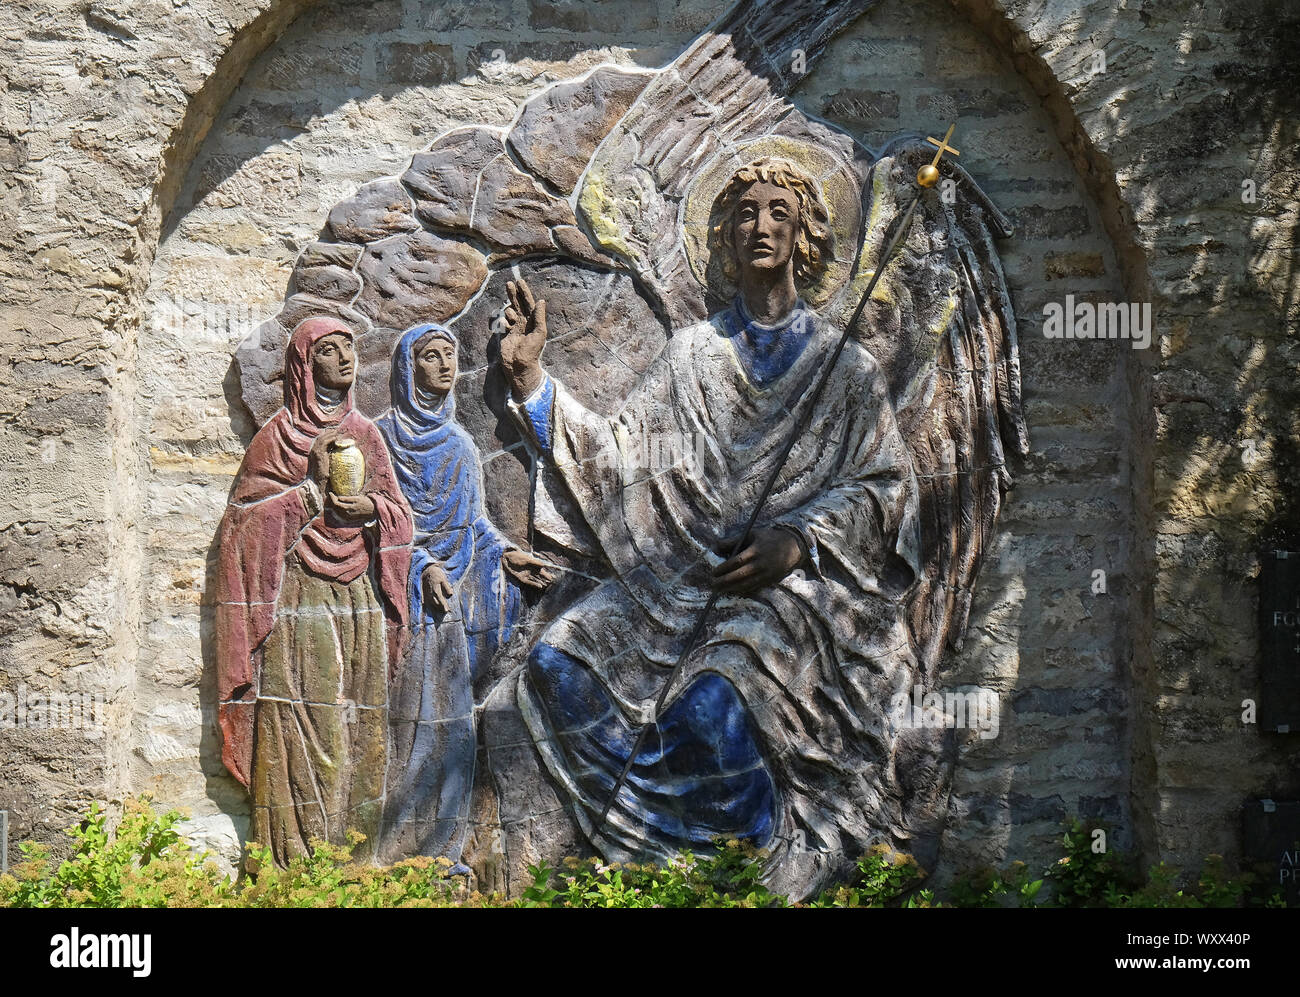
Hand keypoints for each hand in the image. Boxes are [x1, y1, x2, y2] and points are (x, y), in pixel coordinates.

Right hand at [307, 429, 340, 494]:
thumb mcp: (327, 462)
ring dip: (330, 434)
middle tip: (337, 431)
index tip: (334, 433)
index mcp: (314, 452)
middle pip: (320, 437)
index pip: (320, 440)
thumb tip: (336, 450)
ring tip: (337, 433)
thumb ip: (329, 455)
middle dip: (329, 433)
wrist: (320, 481)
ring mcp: (315, 451)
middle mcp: (313, 450)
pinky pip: (324, 442)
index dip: (327, 435)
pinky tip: (336, 438)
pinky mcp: (319, 453)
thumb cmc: (324, 474)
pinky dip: (330, 438)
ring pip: (322, 438)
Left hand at [328, 492, 375, 522]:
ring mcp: (349, 516)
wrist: (373, 510)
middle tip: (331, 495)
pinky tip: (337, 507)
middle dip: (332, 501)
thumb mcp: (358, 498)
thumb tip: (339, 498)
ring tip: (333, 500)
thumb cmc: (366, 502)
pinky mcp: (350, 519)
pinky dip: (337, 511)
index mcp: (350, 506)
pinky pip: (340, 515)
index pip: (337, 503)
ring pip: (337, 512)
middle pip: (336, 507)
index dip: (332, 498)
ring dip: (333, 506)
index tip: (330, 493)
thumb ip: (347, 499)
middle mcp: (348, 512)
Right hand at [421, 563, 454, 613]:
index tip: (447, 610)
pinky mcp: (424, 593)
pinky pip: (425, 601)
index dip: (444, 606)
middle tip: (445, 611)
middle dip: (440, 608)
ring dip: (435, 607)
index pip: (440, 600)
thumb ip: (447, 587)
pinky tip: (431, 606)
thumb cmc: (436, 574)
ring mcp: (426, 594)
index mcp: (436, 590)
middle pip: (435, 603)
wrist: (427, 570)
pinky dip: (429, 605)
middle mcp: (430, 594)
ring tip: (440, 610)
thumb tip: (450, 595)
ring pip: (430, 603)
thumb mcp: (443, 579)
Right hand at [501, 278, 546, 400]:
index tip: (520, 281)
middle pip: (517, 304)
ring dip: (509, 312)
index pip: (528, 303)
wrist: (519, 366)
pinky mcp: (504, 334)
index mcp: (533, 321)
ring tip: (512, 320)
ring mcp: (514, 328)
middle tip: (509, 283)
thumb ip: (539, 316)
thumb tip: (541, 300)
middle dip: (513, 294)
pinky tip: (506, 329)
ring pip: (509, 312)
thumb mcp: (539, 332)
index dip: (524, 292)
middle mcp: (524, 323)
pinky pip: (501, 322)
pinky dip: (503, 322)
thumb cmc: (532, 350)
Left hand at [502, 549, 559, 588]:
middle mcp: (530, 570)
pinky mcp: (521, 578)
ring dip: (541, 582)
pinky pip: (529, 582)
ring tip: (547, 586)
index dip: (547, 574)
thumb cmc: (517, 556)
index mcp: (533, 565)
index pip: (542, 571)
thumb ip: (535, 562)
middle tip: (551, 583)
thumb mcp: (526, 559)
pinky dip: (534, 584)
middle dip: (545, 580)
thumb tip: (543, 565)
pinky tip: (539, 586)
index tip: (553, 578)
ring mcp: (526, 574)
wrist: (507, 557)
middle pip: (539, 576)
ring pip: (535, 579)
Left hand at [711, 527, 804, 593]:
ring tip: (720, 590)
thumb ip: (733, 541)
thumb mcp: (751, 535)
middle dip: (725, 581)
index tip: (714, 572)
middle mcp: (761, 563)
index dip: (724, 568)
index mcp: (755, 551)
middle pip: (739, 575)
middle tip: (713, 584)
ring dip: (731, 588)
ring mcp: (766, 573)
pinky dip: (743, 590)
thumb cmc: (769, 538)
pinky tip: (733, 590)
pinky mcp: (770, 580)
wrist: (793, 547)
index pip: (736, 561)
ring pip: (746, 584)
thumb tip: (715, 546)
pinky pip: (754, 587)